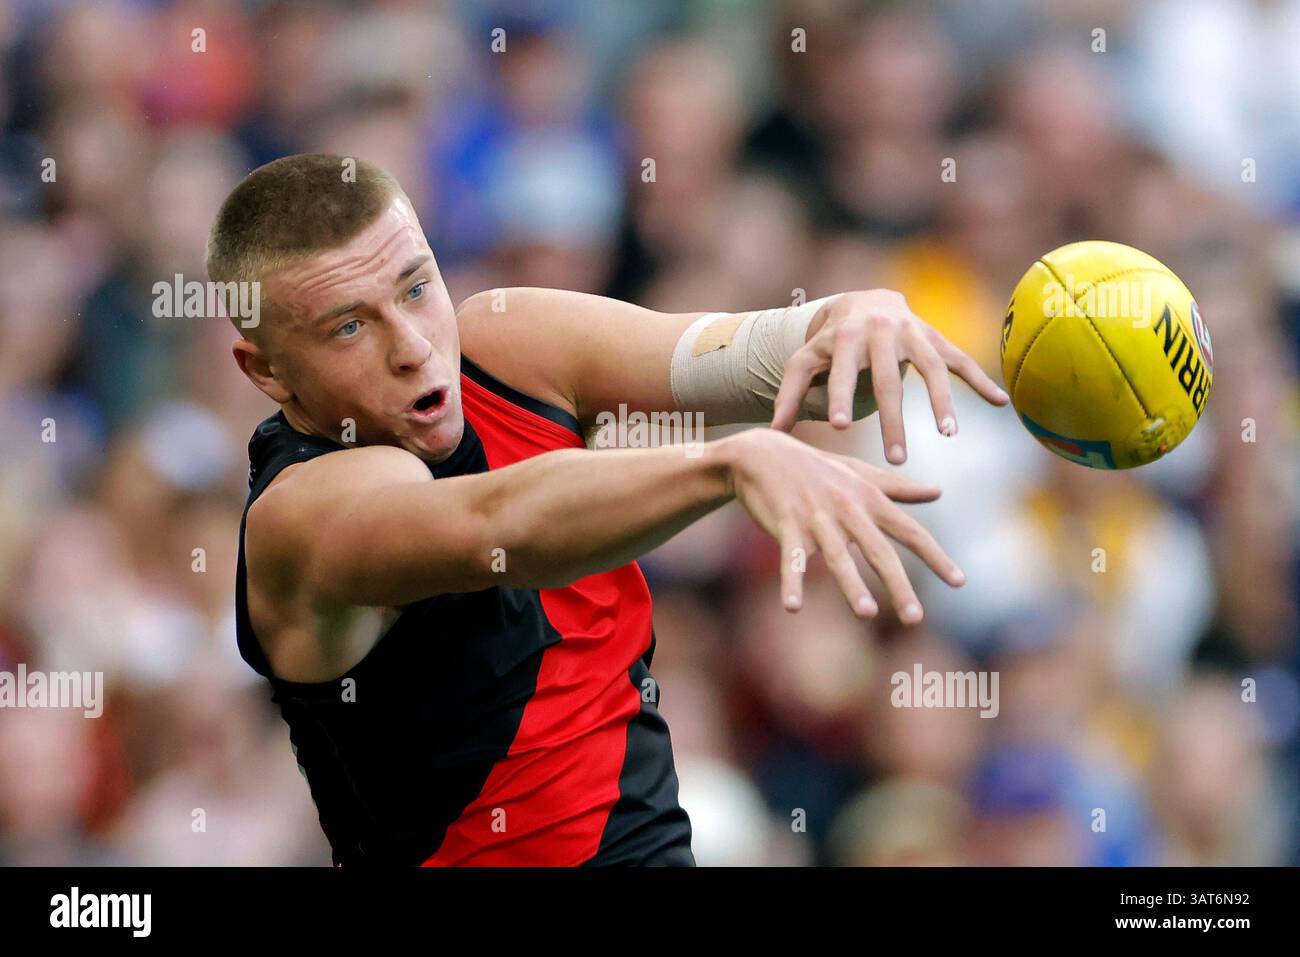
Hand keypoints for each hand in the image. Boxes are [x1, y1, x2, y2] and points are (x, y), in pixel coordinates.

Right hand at [722, 429, 964, 623]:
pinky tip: (792, 608)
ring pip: (838, 556)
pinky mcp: (786, 524)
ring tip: (868, 614)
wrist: (763, 453)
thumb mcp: (859, 474)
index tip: (959, 581)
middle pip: (878, 551)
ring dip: (851, 585)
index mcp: (869, 499)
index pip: (910, 531)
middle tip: (914, 619)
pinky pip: (790, 558)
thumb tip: (939, 491)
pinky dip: (791, 582)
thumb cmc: (815, 468)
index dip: (935, 556)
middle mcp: (848, 509)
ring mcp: (817, 517)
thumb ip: (898, 488)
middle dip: (898, 585)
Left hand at [770, 289, 1009, 463]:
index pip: (841, 371)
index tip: (837, 427)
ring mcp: (915, 334)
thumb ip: (789, 394)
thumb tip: (772, 433)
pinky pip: (961, 359)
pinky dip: (982, 380)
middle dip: (893, 420)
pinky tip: (1000, 403)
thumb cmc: (829, 340)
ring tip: (948, 435)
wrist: (865, 300)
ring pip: (932, 369)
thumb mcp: (804, 360)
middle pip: (889, 381)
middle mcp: (882, 333)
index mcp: (846, 337)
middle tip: (896, 458)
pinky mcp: (937, 338)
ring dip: (942, 402)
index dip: (838, 397)